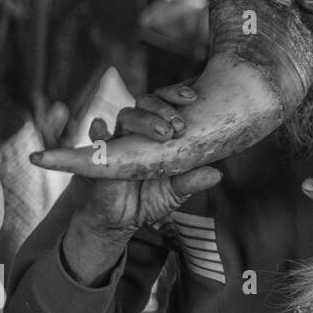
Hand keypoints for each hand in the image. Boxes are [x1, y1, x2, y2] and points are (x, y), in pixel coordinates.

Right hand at [64, 84, 220, 283]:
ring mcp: (120, 140)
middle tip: (179, 126)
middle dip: (164, 109)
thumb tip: (216, 174)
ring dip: (145, 119)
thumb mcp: (177, 192)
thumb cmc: (153, 197)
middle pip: (147, 102)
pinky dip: (98, 131)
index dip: (177, 94)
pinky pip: (97, 139)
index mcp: (161, 130)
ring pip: (128, 115)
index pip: (167, 101)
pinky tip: (100, 127)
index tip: (193, 97)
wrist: (124, 219)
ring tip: (163, 133)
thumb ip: (193, 181)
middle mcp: (140, 130)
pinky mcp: (101, 155)